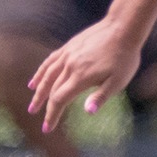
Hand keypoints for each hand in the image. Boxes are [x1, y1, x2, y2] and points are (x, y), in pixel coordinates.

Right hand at [26, 20, 141, 132]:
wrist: (123, 28)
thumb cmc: (124, 57)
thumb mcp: (118, 81)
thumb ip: (101, 96)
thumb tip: (88, 112)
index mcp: (80, 77)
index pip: (59, 100)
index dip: (52, 115)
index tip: (47, 128)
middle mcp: (69, 66)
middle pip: (51, 90)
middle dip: (44, 106)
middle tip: (37, 118)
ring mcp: (67, 55)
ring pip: (47, 75)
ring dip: (38, 91)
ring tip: (33, 103)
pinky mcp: (69, 47)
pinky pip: (50, 61)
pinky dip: (41, 72)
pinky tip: (36, 80)